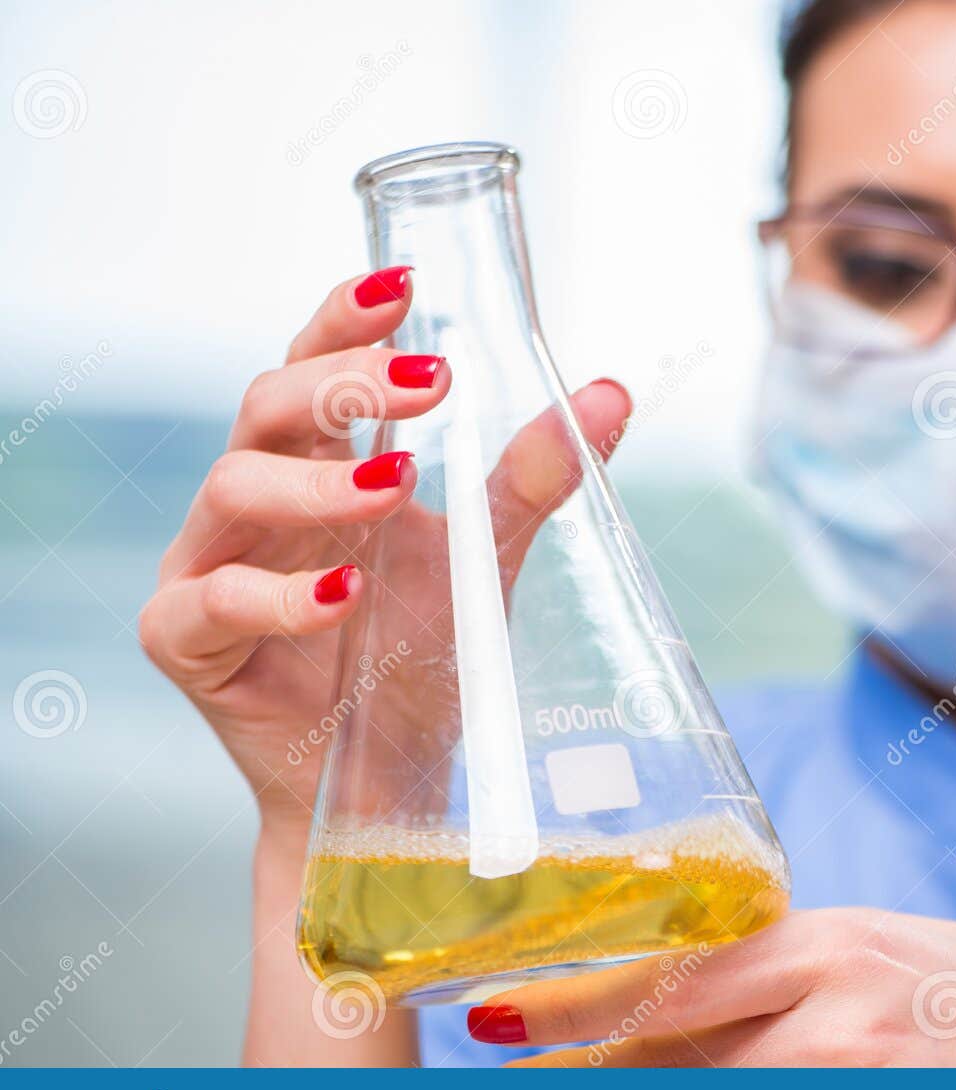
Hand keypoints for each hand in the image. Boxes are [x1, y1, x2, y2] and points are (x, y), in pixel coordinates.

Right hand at [139, 269, 630, 834]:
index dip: (344, 320)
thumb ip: (532, 476)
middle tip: (430, 382)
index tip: (403, 286)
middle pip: (267, 406)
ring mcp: (211, 565)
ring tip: (398, 485)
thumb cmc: (421, 655)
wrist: (390, 776)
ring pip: (233, 486)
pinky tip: (348, 597)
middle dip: (342, 382)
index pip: (314, 367)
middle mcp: (255, 503)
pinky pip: (215, 601)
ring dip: (321, 485)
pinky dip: (284, 597)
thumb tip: (608, 392)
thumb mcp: (485, 557)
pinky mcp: (186, 642)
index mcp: (318, 466)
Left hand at [472, 908, 955, 1066]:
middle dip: (587, 1069)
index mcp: (833, 944)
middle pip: (668, 1055)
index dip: (571, 1003)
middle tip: (516, 1070)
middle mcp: (831, 1014)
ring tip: (596, 1087)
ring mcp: (853, 1080)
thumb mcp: (898, 955)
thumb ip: (799, 968)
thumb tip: (690, 989)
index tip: (490, 1018)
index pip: (670, 976)